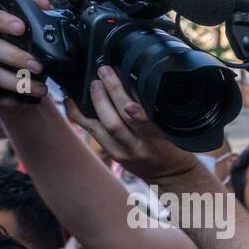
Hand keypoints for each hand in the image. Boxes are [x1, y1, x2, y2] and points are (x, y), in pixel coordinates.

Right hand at [0, 1, 51, 128]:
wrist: (9, 81)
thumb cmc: (17, 50)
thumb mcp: (25, 34)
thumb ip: (34, 16)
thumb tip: (44, 4)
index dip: (4, 22)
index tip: (21, 27)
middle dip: (16, 56)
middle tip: (38, 66)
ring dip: (18, 82)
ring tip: (41, 88)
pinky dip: (8, 97)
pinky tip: (24, 98)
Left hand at [63, 64, 199, 183]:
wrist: (170, 175)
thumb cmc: (175, 150)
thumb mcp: (174, 132)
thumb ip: (155, 114)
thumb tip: (135, 84)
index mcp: (156, 142)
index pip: (142, 122)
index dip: (130, 104)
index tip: (124, 82)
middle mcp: (136, 149)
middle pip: (115, 122)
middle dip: (108, 94)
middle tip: (104, 72)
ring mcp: (121, 153)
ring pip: (100, 126)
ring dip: (94, 101)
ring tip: (93, 83)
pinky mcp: (111, 153)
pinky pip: (92, 131)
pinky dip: (80, 114)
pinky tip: (73, 101)